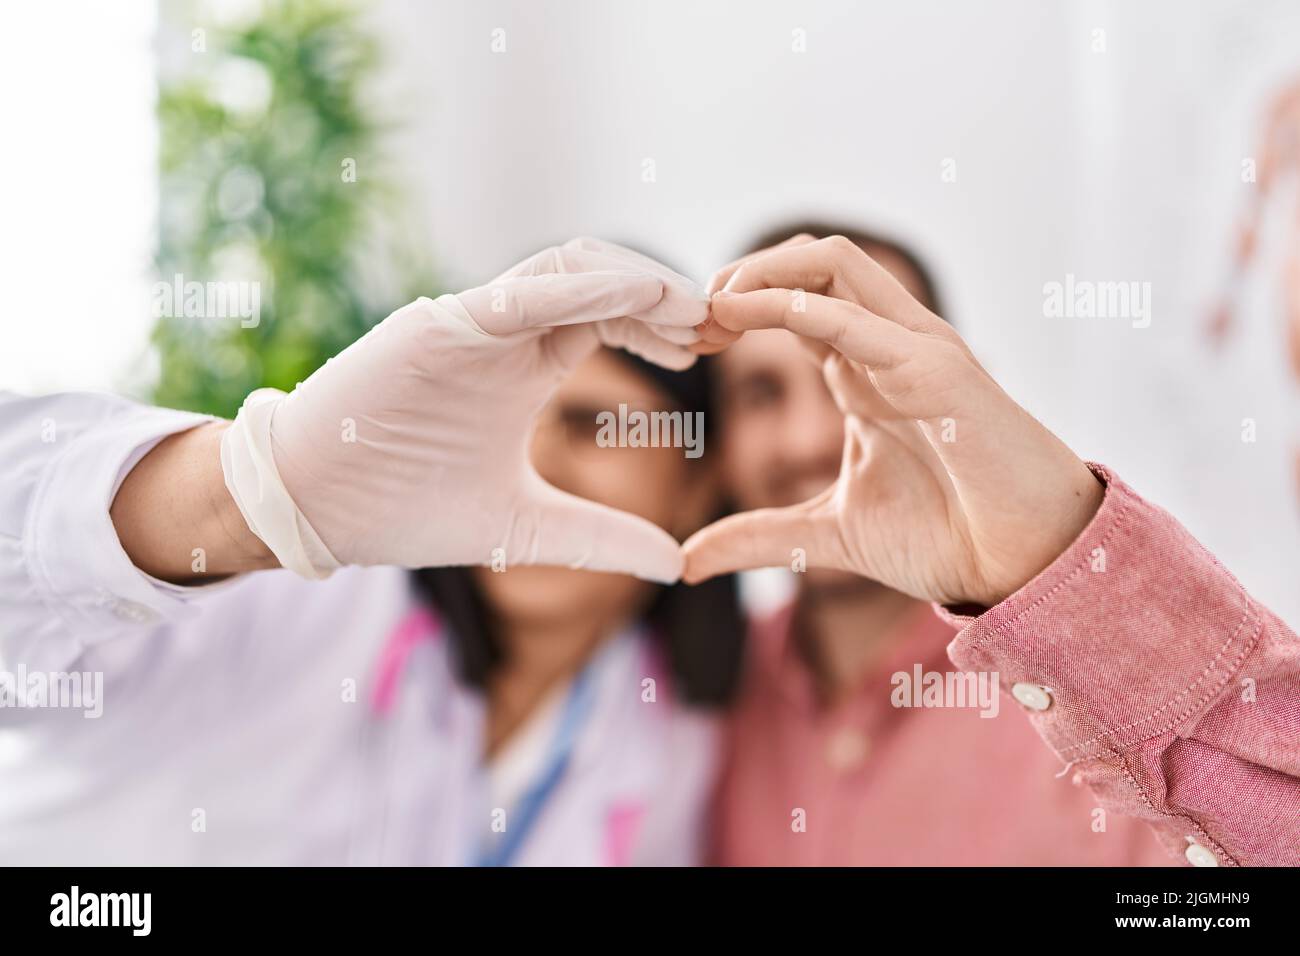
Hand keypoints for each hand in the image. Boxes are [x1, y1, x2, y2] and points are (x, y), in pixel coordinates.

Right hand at [221, 238, 705, 581]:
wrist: (315, 511)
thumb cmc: (405, 508)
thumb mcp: (523, 526)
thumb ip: (598, 536)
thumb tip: (675, 563)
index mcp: (526, 365)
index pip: (611, 317)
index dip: (666, 324)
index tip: (717, 349)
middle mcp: (503, 332)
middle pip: (601, 281)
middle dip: (665, 294)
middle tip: (724, 321)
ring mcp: (468, 323)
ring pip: (566, 268)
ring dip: (634, 280)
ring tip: (691, 309)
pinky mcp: (434, 327)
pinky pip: (518, 295)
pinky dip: (580, 289)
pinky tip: (637, 298)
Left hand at [683, 236, 1102, 605]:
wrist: (1023, 565)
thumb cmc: (945, 535)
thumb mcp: (828, 533)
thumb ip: (759, 536)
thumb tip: (688, 559)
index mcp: (862, 373)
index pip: (792, 305)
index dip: (734, 310)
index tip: (687, 341)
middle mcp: (885, 347)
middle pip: (809, 266)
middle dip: (740, 276)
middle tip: (690, 318)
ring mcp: (914, 349)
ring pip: (833, 265)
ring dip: (762, 273)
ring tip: (713, 305)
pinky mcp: (938, 368)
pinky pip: (859, 319)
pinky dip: (795, 307)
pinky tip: (747, 316)